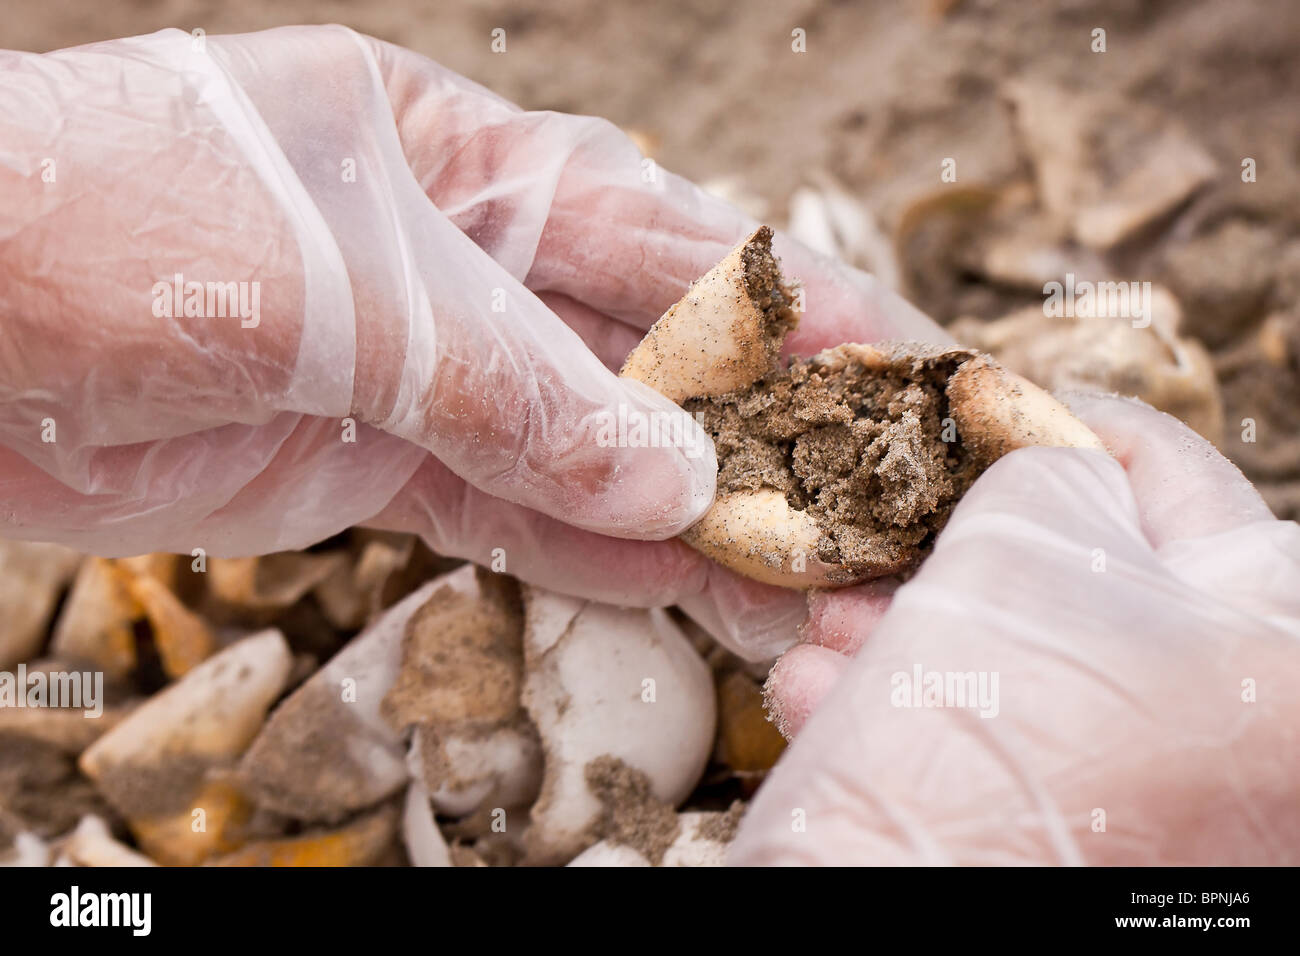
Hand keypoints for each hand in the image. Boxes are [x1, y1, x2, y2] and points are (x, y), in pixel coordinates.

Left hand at [0, 26, 941, 657]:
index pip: (656, 233)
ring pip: (584, 449)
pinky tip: (679, 584)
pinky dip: (588, 551)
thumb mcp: (334, 287)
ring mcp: (413, 372)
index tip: (881, 361)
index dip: (775, 301)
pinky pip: (506, 511)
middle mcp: (451, 261)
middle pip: (637, 351)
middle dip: (750, 423)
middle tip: (859, 492)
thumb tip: (667, 480)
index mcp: (455, 156)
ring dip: (684, 511)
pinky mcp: (367, 465)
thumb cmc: (102, 231)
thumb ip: (505, 384)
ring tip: (794, 570)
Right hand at [733, 394, 1299, 862]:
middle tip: (874, 532)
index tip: (970, 411)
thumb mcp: (1019, 553)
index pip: (1175, 478)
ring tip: (823, 628)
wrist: (886, 928)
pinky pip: (997, 746)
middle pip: (1092, 583)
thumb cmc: (986, 744)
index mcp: (1282, 651)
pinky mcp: (1079, 843)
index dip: (1057, 423)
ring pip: (1025, 668)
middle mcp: (1249, 737)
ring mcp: (1165, 802)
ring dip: (914, 632)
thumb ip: (1046, 471)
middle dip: (961, 547)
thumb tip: (1034, 453)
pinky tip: (822, 698)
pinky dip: (915, 711)